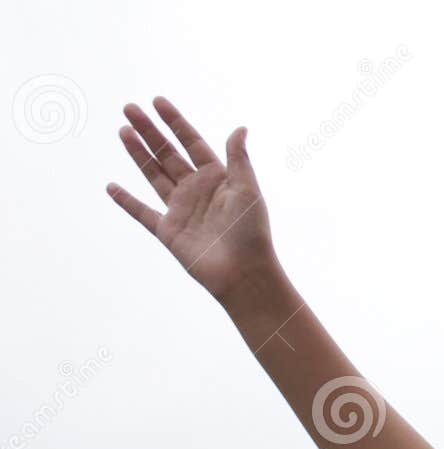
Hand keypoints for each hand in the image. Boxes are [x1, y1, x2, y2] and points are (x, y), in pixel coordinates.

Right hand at [106, 97, 277, 303]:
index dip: (175, 122)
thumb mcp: (247, 189)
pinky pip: (142, 213)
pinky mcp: (168, 231)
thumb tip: (240, 127)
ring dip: (138, 153)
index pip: (192, 143)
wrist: (243, 273)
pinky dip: (126, 201)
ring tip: (123, 131)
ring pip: (154, 175)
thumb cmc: (251, 232)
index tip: (157, 101)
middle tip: (129, 108)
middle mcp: (197, 191)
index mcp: (218, 179)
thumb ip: (238, 158)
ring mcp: (181, 210)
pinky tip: (111, 187)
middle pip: (168, 154)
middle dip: (149, 131)